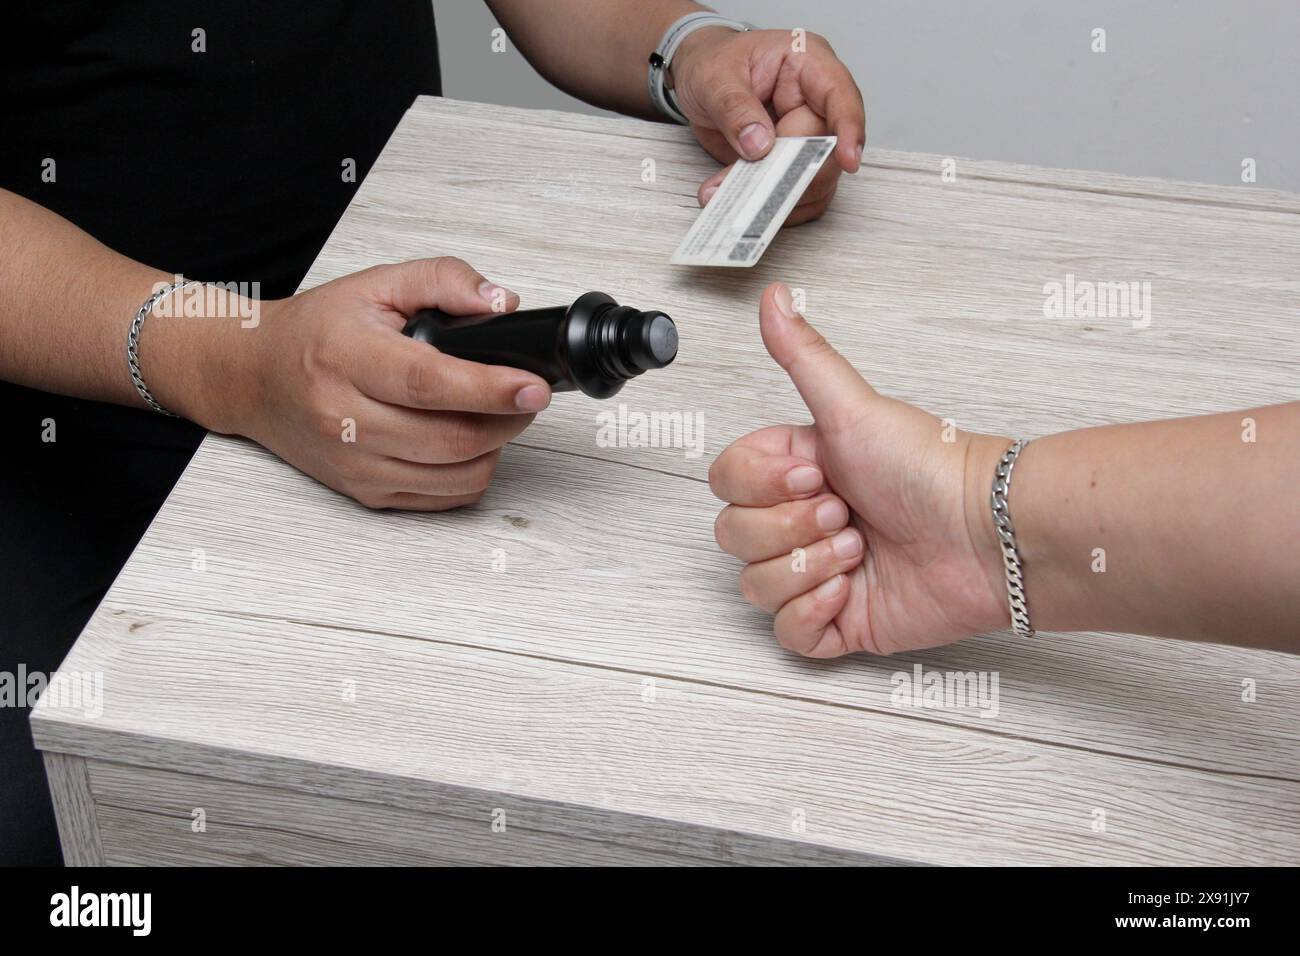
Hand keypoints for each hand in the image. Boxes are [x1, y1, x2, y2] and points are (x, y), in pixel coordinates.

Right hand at [214, 258, 550, 510]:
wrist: (253, 377)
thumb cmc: (316, 331)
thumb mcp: (376, 283)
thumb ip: (443, 280)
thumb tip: (500, 304)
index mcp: (345, 359)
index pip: (429, 383)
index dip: (490, 389)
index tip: (533, 386)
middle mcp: (343, 419)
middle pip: (452, 438)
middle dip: (508, 419)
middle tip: (525, 395)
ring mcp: (354, 464)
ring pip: (456, 475)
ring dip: (495, 447)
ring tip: (496, 414)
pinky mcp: (365, 493)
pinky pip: (443, 498)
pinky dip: (471, 472)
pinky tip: (467, 441)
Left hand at [669, 26, 865, 225]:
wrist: (697, 79)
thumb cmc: (712, 63)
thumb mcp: (713, 77)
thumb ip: (735, 108)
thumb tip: (760, 144)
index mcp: (807, 63)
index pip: (841, 96)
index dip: (848, 129)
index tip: (847, 160)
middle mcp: (815, 101)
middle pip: (825, 149)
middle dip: (788, 173)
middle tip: (748, 186)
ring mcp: (807, 136)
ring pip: (815, 179)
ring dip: (774, 195)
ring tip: (728, 193)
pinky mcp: (794, 164)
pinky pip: (797, 194)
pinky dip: (769, 205)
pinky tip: (739, 199)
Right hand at [709, 283, 1012, 656]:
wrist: (989, 536)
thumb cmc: (933, 469)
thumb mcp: (855, 408)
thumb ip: (804, 356)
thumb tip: (774, 298)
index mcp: (796, 471)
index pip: (726, 485)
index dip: (759, 488)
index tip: (814, 476)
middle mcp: (801, 521)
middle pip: (733, 538)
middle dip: (787, 529)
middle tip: (844, 512)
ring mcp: (819, 573)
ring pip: (755, 588)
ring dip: (807, 569)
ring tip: (860, 549)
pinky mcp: (841, 622)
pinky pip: (789, 634)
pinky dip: (813, 614)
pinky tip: (852, 590)